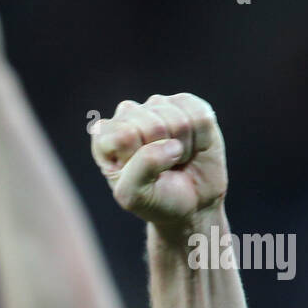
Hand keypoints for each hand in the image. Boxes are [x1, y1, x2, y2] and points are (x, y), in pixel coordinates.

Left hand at [91, 93, 226, 233]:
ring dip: (182, 149)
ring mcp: (157, 106)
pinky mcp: (186, 103)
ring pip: (178, 120)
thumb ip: (140, 168)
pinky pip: (200, 117)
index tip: (140, 174)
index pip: (122, 136)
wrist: (190, 203)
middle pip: (152, 125)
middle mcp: (128, 116)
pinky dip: (201, 139)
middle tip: (162, 168)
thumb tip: (171, 144)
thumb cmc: (155, 199)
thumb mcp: (133, 195)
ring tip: (175, 159)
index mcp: (105, 138)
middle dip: (162, 154)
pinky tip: (191, 147)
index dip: (138, 159)